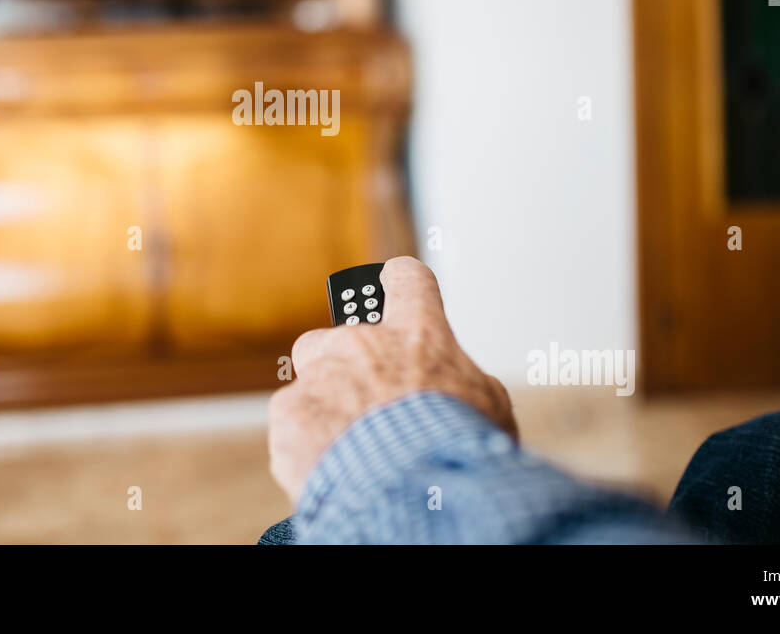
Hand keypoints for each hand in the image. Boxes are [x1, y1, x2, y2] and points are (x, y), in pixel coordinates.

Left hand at [268, 256, 516, 503]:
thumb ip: (461, 384)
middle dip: (347, 369)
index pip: (408, 281)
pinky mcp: (290, 412)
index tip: (392, 284)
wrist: (415, 497)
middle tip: (368, 410)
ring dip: (326, 411)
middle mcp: (364, 343)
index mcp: (418, 335)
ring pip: (311, 383)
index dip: (400, 284)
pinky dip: (307, 447)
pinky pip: (292, 425)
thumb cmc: (459, 455)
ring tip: (353, 453)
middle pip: (340, 339)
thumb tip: (453, 390)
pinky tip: (333, 470)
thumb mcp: (488, 410)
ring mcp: (321, 375)